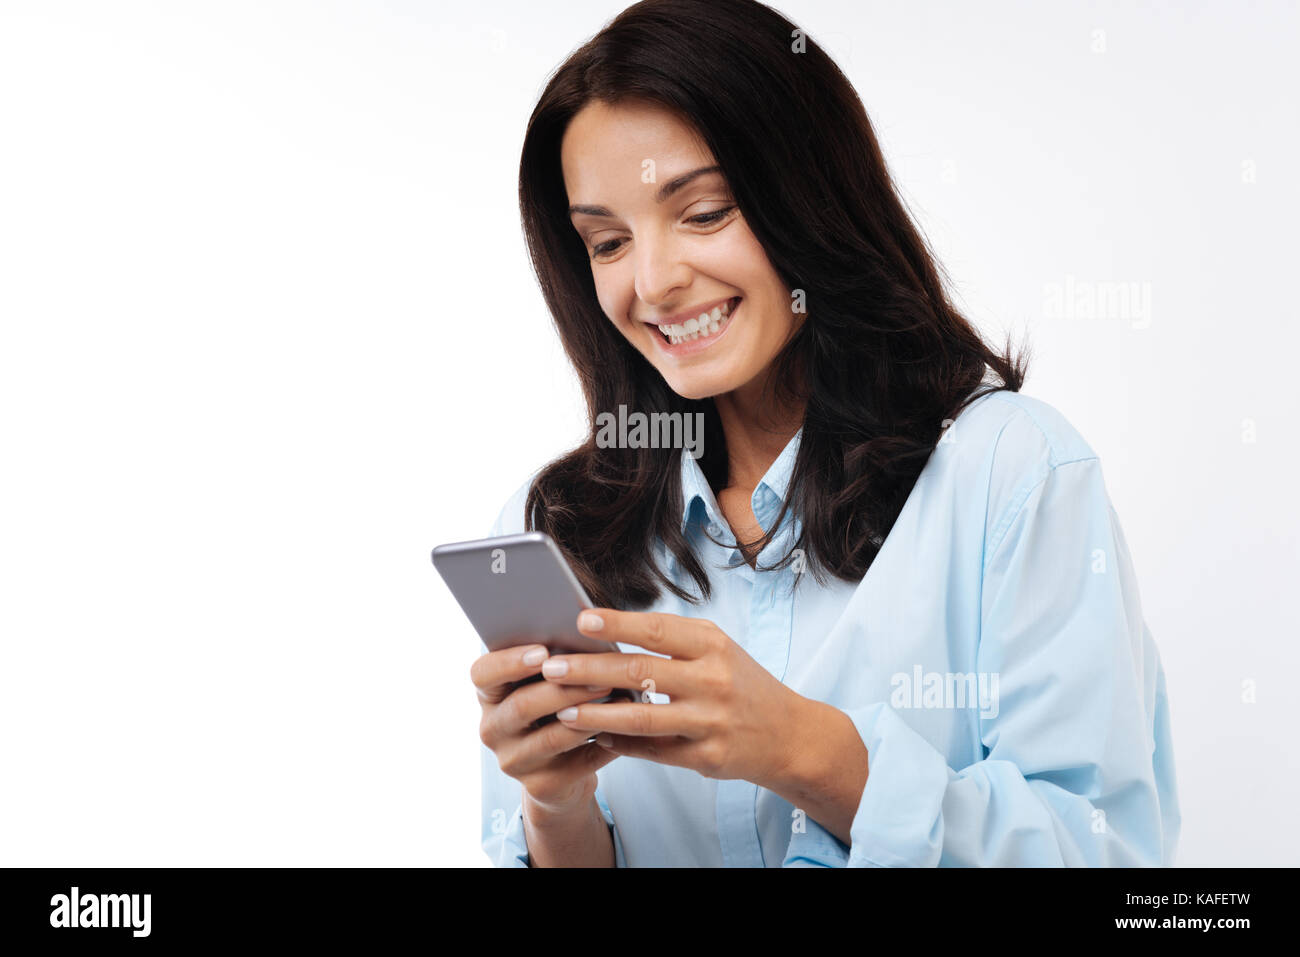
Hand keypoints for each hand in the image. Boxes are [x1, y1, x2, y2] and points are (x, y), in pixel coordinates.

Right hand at [472, 643, 619, 815]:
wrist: (559, 773)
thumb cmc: (554, 711)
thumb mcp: (543, 685)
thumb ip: (554, 662)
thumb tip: (586, 632)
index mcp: (489, 695)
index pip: (483, 674)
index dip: (509, 662)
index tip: (542, 651)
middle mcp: (493, 729)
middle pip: (522, 705)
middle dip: (564, 688)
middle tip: (598, 676)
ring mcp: (514, 761)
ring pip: (553, 736)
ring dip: (589, 714)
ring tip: (618, 697)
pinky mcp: (542, 785)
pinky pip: (578, 762)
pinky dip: (605, 741)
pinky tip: (625, 726)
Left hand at [541, 609, 806, 786]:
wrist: (789, 734)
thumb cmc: (740, 682)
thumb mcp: (717, 648)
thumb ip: (670, 639)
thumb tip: (608, 628)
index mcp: (713, 646)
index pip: (657, 631)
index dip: (617, 625)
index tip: (580, 620)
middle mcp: (713, 681)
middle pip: (640, 673)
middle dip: (590, 671)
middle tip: (551, 667)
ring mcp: (710, 722)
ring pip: (641, 719)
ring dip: (596, 715)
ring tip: (561, 710)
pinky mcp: (706, 757)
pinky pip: (652, 751)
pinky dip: (619, 745)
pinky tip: (593, 738)